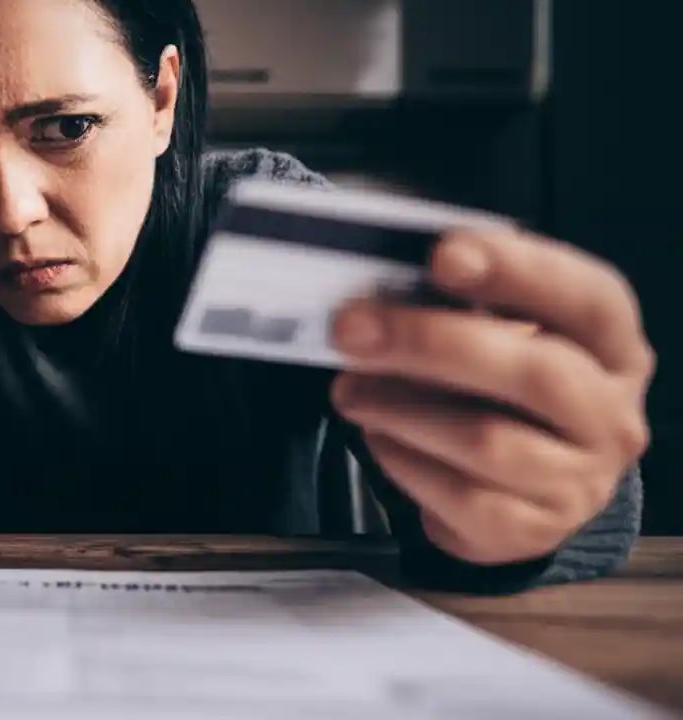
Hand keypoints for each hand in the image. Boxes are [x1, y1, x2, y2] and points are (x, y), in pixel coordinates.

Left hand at [330, 228, 654, 565]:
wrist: (523, 488)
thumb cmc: (501, 389)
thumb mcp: (499, 335)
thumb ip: (460, 304)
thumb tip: (382, 287)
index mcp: (612, 346)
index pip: (586, 298)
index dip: (518, 270)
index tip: (443, 256)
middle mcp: (610, 415)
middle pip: (535, 373)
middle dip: (431, 343)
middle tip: (351, 328)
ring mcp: (578, 482)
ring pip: (487, 441)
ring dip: (401, 408)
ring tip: (348, 389)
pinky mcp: (531, 531)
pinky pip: (457, 496)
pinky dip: (403, 461)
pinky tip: (377, 436)